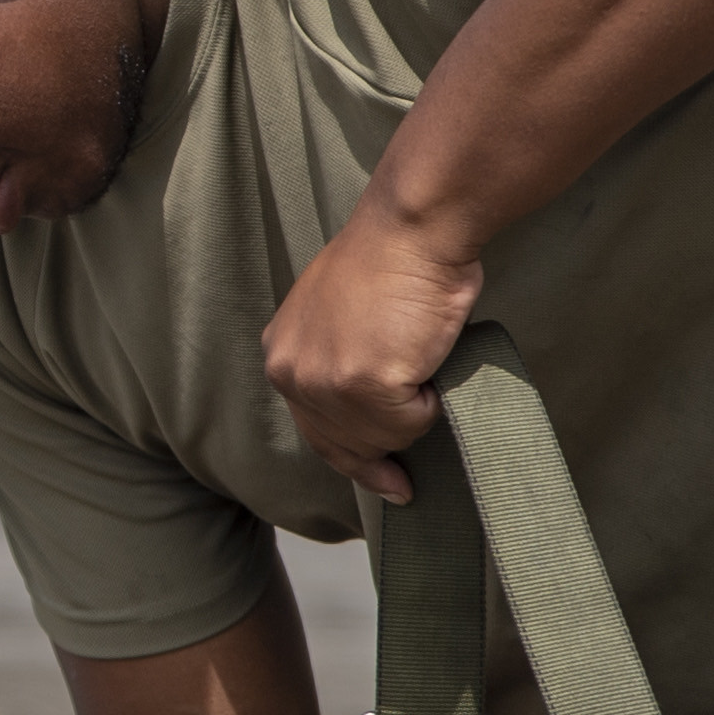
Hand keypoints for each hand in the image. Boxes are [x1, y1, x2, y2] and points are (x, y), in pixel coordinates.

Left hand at [261, 200, 480, 501]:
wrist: (412, 230)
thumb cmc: (393, 263)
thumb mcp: (339, 318)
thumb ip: (338, 363)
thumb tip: (367, 415)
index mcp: (282, 356)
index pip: (317, 433)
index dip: (357, 460)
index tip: (390, 485)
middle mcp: (290, 373)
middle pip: (348, 446)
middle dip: (389, 439)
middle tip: (420, 405)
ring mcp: (324, 381)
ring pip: (384, 439)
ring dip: (414, 409)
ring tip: (419, 357)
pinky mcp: (364, 384)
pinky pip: (412, 422)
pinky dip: (430, 400)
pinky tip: (424, 357)